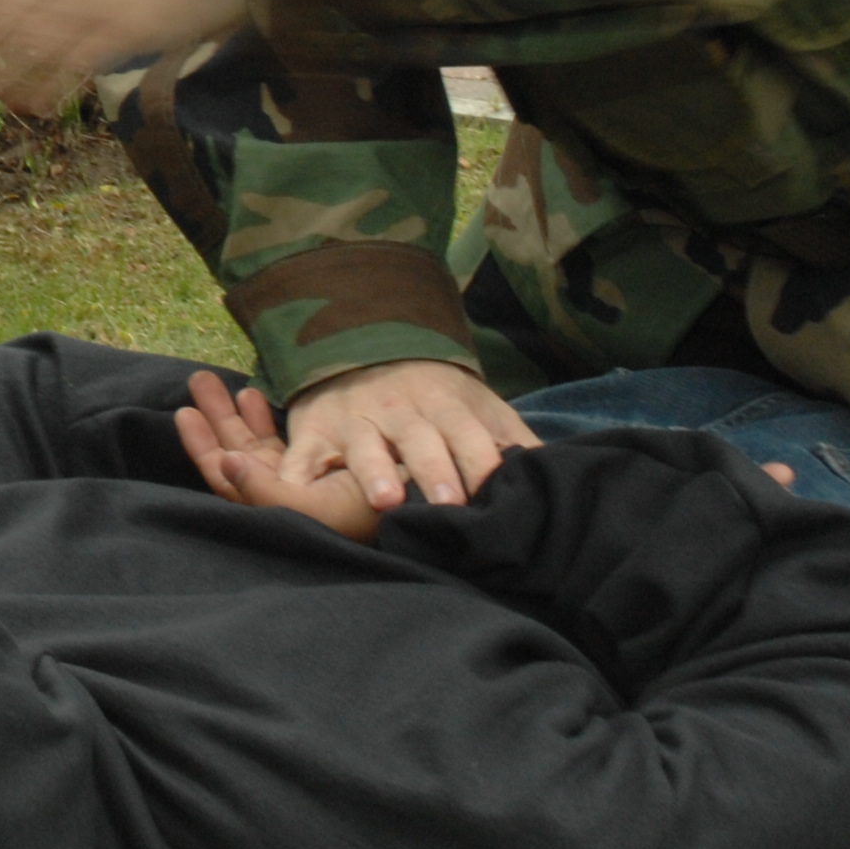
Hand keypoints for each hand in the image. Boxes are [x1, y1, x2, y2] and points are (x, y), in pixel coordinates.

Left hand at [173, 369, 393, 539]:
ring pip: (258, 444)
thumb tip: (225, 461)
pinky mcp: (325, 463)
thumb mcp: (311, 507)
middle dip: (216, 418)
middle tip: (198, 379)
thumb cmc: (363, 516)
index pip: (226, 477)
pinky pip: (286, 440)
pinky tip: (256, 395)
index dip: (203, 446)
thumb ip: (264, 490)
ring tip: (218, 381)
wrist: (423, 507)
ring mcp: (304, 479)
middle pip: (237, 455)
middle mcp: (283, 495)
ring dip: (237, 413)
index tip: (186, 413)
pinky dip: (268, 418)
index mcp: (273, 508)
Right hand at [277, 358, 537, 514]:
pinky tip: (295, 494)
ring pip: (363, 447)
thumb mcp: (476, 405)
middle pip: (418, 441)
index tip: (492, 488)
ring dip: (374, 471)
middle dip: (433, 470)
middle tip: (448, 504)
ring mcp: (351, 420)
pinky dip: (293, 475)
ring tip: (386, 500)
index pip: (467, 432)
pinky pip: (300, 456)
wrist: (363, 344)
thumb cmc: (432, 395)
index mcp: (442, 404)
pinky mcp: (312, 432)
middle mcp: (397, 411)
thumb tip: (556, 468)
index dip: (480, 460)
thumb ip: (511, 437)